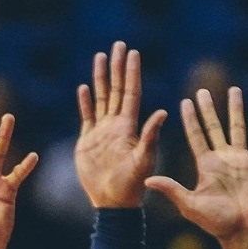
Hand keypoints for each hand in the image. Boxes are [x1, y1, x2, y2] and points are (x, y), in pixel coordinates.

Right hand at [74, 42, 167, 207]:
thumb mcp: (145, 159)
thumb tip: (163, 112)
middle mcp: (116, 125)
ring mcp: (101, 132)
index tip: (133, 52)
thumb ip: (151, 136)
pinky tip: (84, 88)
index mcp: (128, 126)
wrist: (112, 203)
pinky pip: (87, 116)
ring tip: (100, 57)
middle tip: (118, 45)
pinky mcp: (88, 141)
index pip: (130, 93)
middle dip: (116, 67)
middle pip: (115, 89)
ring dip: (100, 78)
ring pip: (101, 98)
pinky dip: (85, 102)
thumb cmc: (133, 184)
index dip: (131, 72)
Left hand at [145, 87, 247, 241]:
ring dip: (235, 109)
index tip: (185, 101)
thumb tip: (146, 181)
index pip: (196, 136)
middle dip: (209, 108)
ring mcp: (241, 159)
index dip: (191, 119)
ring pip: (237, 127)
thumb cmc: (215, 222)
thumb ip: (171, 189)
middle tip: (203, 90)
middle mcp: (223, 158)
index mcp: (206, 165)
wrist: (241, 231)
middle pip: (214, 127)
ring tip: (233, 89)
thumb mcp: (189, 204)